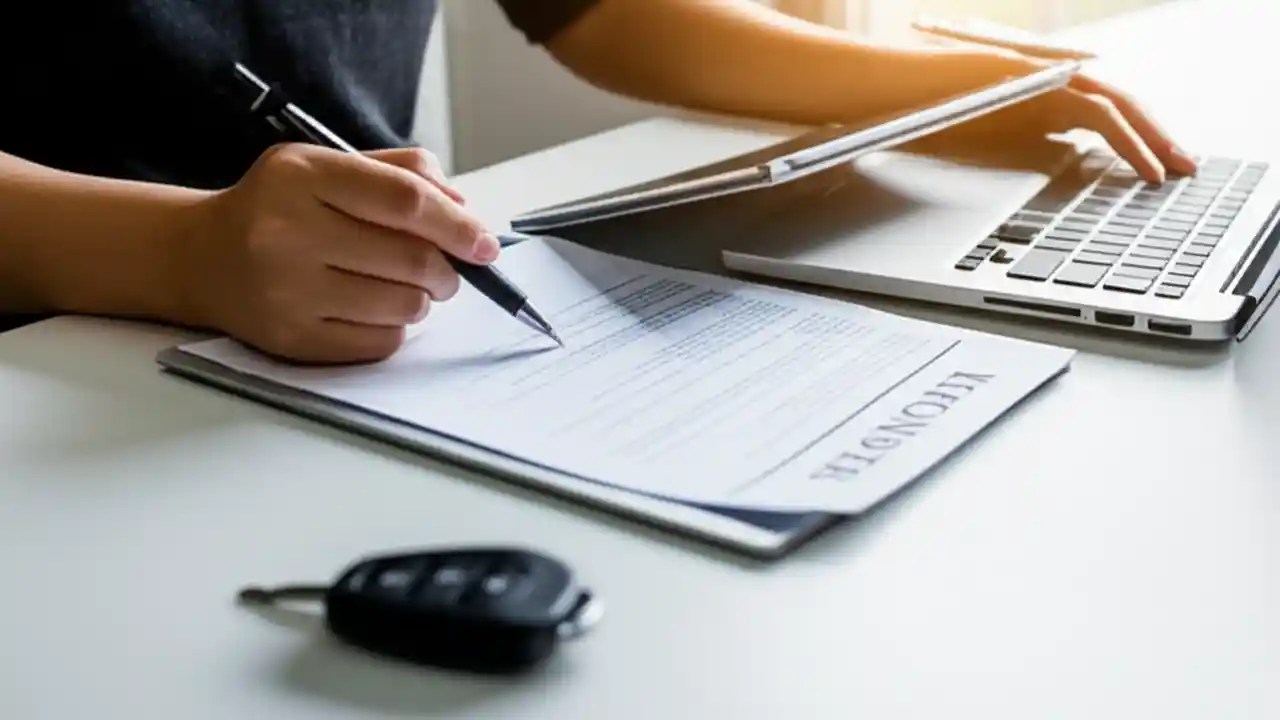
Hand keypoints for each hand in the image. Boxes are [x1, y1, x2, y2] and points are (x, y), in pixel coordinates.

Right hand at [180, 143, 496, 363]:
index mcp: (302, 176)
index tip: (484, 245)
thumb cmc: (280, 207)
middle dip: (448, 269)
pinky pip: (381, 342)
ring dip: (422, 299)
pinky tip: (374, 309)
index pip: (405, 201)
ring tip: (404, 286)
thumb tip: (464, 212)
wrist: (201, 256)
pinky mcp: (292, 339)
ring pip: (404, 305)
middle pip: (412, 258)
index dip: (458, 225)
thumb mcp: (327, 165)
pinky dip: (394, 327)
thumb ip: (400, 173)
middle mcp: (287, 231)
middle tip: (447, 270)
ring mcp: (286, 290)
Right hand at [923, 47, 1196, 183]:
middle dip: (1157, 136)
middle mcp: (1042, 80)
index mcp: (1031, 96)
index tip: (1156, 167)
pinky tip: (1142, 165)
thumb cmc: (910, 114)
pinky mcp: (1031, 78)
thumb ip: (1011, 144)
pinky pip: (1092, 108)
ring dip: (1152, 138)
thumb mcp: (970, 138)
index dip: (1134, 138)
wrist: (876, 85)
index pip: (1098, 113)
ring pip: (1116, 102)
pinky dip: (1125, 138)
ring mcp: (1037, 74)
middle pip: (1118, 103)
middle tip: (1185, 168)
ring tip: (1173, 171)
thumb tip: (1048, 161)